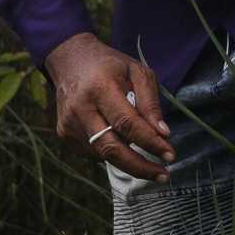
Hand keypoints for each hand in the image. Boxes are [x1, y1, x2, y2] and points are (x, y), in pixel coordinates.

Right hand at [44, 33, 175, 182]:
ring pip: (103, 154)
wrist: (69, 59)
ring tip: (145, 152)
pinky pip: (93, 152)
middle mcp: (80, 108)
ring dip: (128, 158)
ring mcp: (69, 123)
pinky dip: (111, 150)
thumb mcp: (137, 72)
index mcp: (100, 88)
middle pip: (111, 148)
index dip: (150, 142)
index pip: (127, 124)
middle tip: (163, 175)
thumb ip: (150, 102)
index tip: (170, 155)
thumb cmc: (109, 65)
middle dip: (140, 167)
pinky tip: (117, 136)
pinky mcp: (64, 134)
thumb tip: (163, 134)